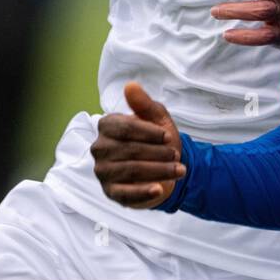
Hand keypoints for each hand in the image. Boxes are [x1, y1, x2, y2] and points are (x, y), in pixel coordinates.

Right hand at [92, 82, 186, 208]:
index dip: (149, 132)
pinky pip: (126, 193)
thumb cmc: (157, 140)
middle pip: (130, 150)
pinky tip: (159, 189)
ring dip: (159, 171)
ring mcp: (103, 171)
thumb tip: (130, 86)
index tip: (168, 135)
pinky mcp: (111, 192)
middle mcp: (100, 148)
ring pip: (132, 170)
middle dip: (158, 153)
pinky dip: (144, 192)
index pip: (125, 128)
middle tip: (176, 155)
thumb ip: (144, 103)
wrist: (164, 168)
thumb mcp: (156, 119)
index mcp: (107, 126)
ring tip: (179, 170)